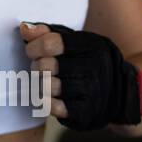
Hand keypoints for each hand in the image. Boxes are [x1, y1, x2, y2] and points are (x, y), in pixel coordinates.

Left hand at [19, 21, 141, 131]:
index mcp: (91, 45)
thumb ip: (48, 33)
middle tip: (38, 68)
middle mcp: (94, 67)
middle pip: (46, 66)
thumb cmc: (87, 64)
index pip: (51, 43)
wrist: (117, 94)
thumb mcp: (74, 43)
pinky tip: (50, 97)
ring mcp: (92, 91)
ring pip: (48, 86)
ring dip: (39, 85)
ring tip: (44, 82)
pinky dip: (46, 102)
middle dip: (35, 67)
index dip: (33, 47)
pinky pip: (53, 107)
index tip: (32, 51)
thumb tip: (24, 29)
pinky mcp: (86, 112)